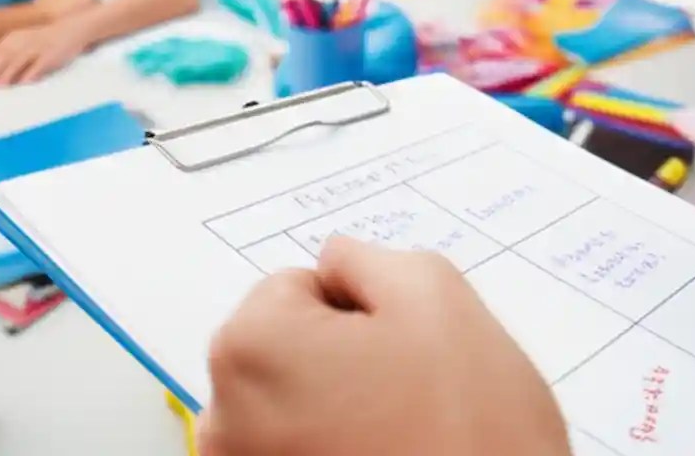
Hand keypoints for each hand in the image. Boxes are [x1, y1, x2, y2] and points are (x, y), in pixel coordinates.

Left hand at [0, 22, 89, 86]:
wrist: (71, 29)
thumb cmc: (45, 40)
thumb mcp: (24, 41)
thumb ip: (10, 53)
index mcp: (14, 38)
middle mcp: (23, 41)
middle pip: (2, 58)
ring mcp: (37, 48)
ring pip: (17, 63)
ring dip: (6, 75)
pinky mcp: (50, 56)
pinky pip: (37, 67)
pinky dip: (28, 75)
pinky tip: (22, 83)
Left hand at [199, 237, 569, 455]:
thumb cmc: (468, 430)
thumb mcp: (437, 296)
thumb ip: (371, 258)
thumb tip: (339, 264)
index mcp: (252, 346)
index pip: (299, 286)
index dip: (361, 309)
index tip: (400, 349)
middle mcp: (226, 416)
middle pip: (287, 346)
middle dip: (343, 357)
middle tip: (407, 391)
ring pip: (297, 402)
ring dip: (340, 408)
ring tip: (401, 432)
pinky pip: (300, 449)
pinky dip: (335, 449)